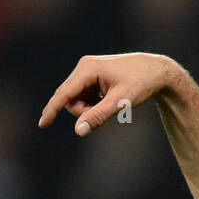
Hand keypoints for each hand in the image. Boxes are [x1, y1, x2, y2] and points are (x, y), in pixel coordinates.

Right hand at [38, 53, 181, 135]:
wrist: (157, 71)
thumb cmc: (141, 84)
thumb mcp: (120, 103)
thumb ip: (98, 117)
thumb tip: (78, 131)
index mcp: (87, 69)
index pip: (64, 94)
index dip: (52, 110)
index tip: (42, 125)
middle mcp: (84, 67)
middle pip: (70, 99)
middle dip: (84, 111)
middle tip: (107, 112)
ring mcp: (87, 71)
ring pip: (77, 99)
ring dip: (90, 108)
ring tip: (112, 104)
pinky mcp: (92, 76)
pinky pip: (85, 97)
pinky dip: (95, 104)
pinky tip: (111, 99)